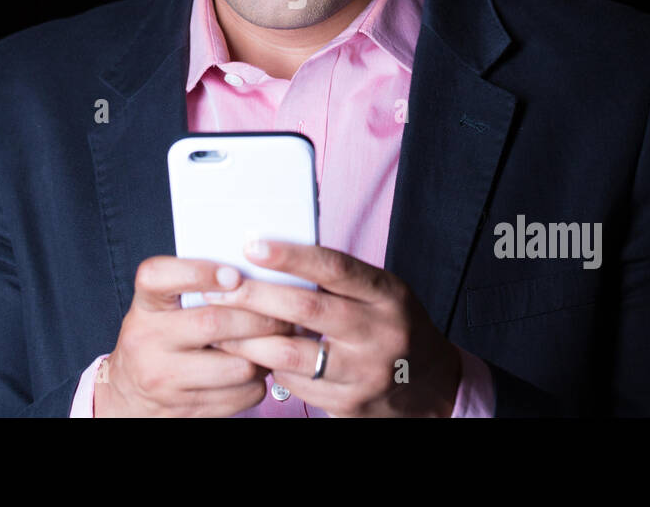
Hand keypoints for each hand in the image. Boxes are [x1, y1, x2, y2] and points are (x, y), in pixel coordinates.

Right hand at [94, 255, 294, 416]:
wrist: (131, 396)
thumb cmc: (157, 339)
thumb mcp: (162, 308)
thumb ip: (194, 288)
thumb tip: (254, 274)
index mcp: (145, 306)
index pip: (158, 277)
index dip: (198, 272)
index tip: (233, 274)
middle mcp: (147, 341)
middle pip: (214, 323)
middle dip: (259, 318)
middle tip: (283, 313)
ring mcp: (165, 379)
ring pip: (237, 365)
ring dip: (264, 354)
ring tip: (273, 342)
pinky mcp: (188, 409)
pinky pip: (241, 394)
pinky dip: (258, 382)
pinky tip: (255, 368)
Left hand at [206, 239, 462, 416]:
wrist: (429, 386)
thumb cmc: (392, 325)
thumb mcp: (380, 293)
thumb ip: (337, 279)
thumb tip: (273, 256)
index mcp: (387, 295)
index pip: (334, 268)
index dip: (290, 255)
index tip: (252, 245)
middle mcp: (379, 333)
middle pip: (306, 309)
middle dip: (255, 296)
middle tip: (220, 287)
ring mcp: (365, 372)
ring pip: (291, 354)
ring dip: (248, 339)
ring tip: (221, 325)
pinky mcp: (349, 403)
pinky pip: (295, 383)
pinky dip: (269, 366)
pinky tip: (252, 354)